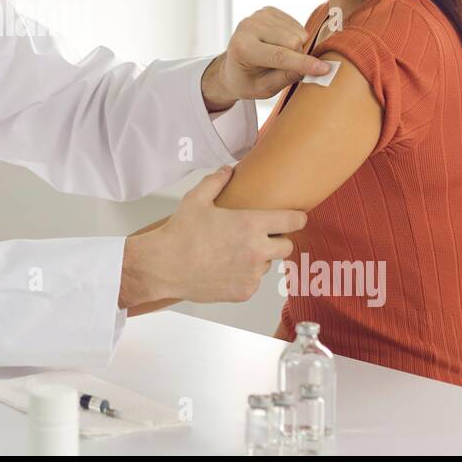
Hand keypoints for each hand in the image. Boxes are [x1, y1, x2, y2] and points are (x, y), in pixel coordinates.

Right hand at [119, 166, 306, 309]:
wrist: (164, 267)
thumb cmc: (179, 234)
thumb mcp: (196, 199)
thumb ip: (216, 181)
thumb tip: (227, 170)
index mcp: (251, 224)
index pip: (293, 221)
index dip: (297, 218)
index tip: (296, 218)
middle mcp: (257, 250)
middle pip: (287, 246)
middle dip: (278, 241)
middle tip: (259, 237)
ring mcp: (252, 274)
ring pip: (267, 265)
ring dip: (257, 259)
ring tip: (232, 253)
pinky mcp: (244, 291)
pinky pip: (252, 282)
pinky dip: (243, 277)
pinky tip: (224, 269)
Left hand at [201, 6, 331, 108]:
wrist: (232, 66)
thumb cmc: (247, 81)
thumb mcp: (265, 88)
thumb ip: (288, 77)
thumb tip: (317, 69)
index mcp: (242, 48)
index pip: (279, 56)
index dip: (304, 63)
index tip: (325, 69)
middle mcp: (248, 27)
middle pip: (293, 40)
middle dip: (298, 57)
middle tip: (285, 68)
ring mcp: (258, 15)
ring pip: (298, 32)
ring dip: (296, 48)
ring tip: (279, 57)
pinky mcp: (268, 11)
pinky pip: (296, 25)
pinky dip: (295, 38)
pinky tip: (280, 45)